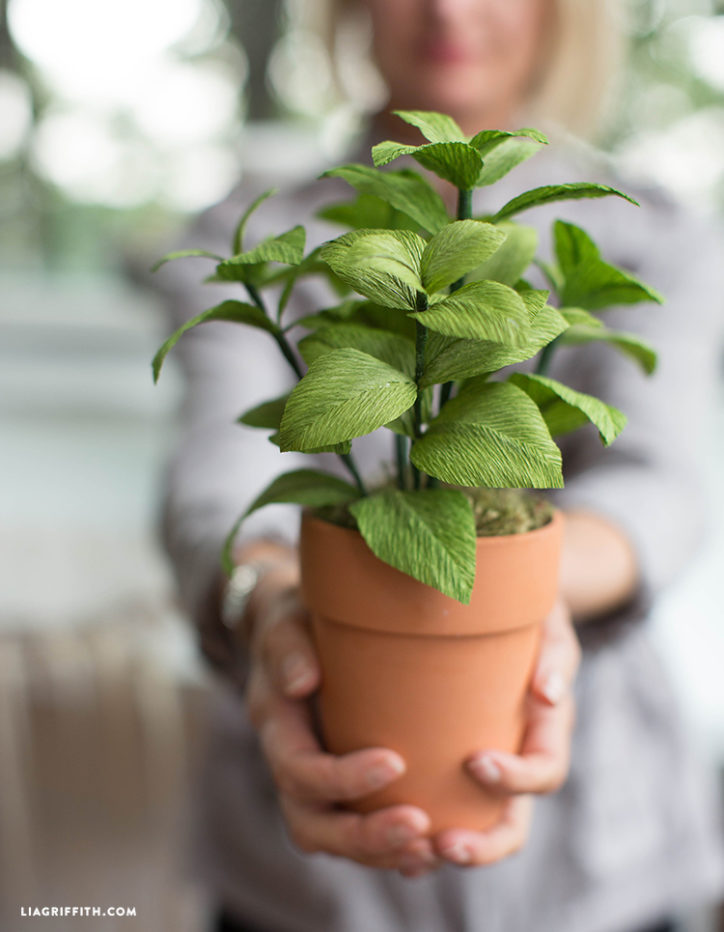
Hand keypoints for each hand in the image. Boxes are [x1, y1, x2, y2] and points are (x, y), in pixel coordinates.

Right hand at [243, 566, 437, 874]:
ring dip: (380, 852)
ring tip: (432, 848)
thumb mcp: (286, 623)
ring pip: (334, 841)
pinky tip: (427, 851)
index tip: (395, 760)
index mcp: (275, 727)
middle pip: (312, 826)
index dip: (343, 778)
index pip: (300, 771)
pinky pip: (354, 834)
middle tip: (420, 828)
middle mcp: (288, 764)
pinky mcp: (335, 788)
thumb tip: (302, 682)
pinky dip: (387, 851)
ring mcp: (310, 782)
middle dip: (364, 837)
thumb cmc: (294, 620)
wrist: (290, 632)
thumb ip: (290, 649)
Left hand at [433, 598, 580, 867]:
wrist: (493, 602)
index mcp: (546, 728)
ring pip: (475, 828)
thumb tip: (547, 692)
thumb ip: (552, 651)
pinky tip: (391, 849)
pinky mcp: (448, 765)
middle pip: (512, 823)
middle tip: (444, 843)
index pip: (545, 771)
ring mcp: (485, 767)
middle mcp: (518, 757)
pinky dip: (421, 834)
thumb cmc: (524, 611)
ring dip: (448, 848)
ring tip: (413, 856)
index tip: (476, 762)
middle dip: (484, 844)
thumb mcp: (546, 619)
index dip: (517, 779)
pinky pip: (440, 808)